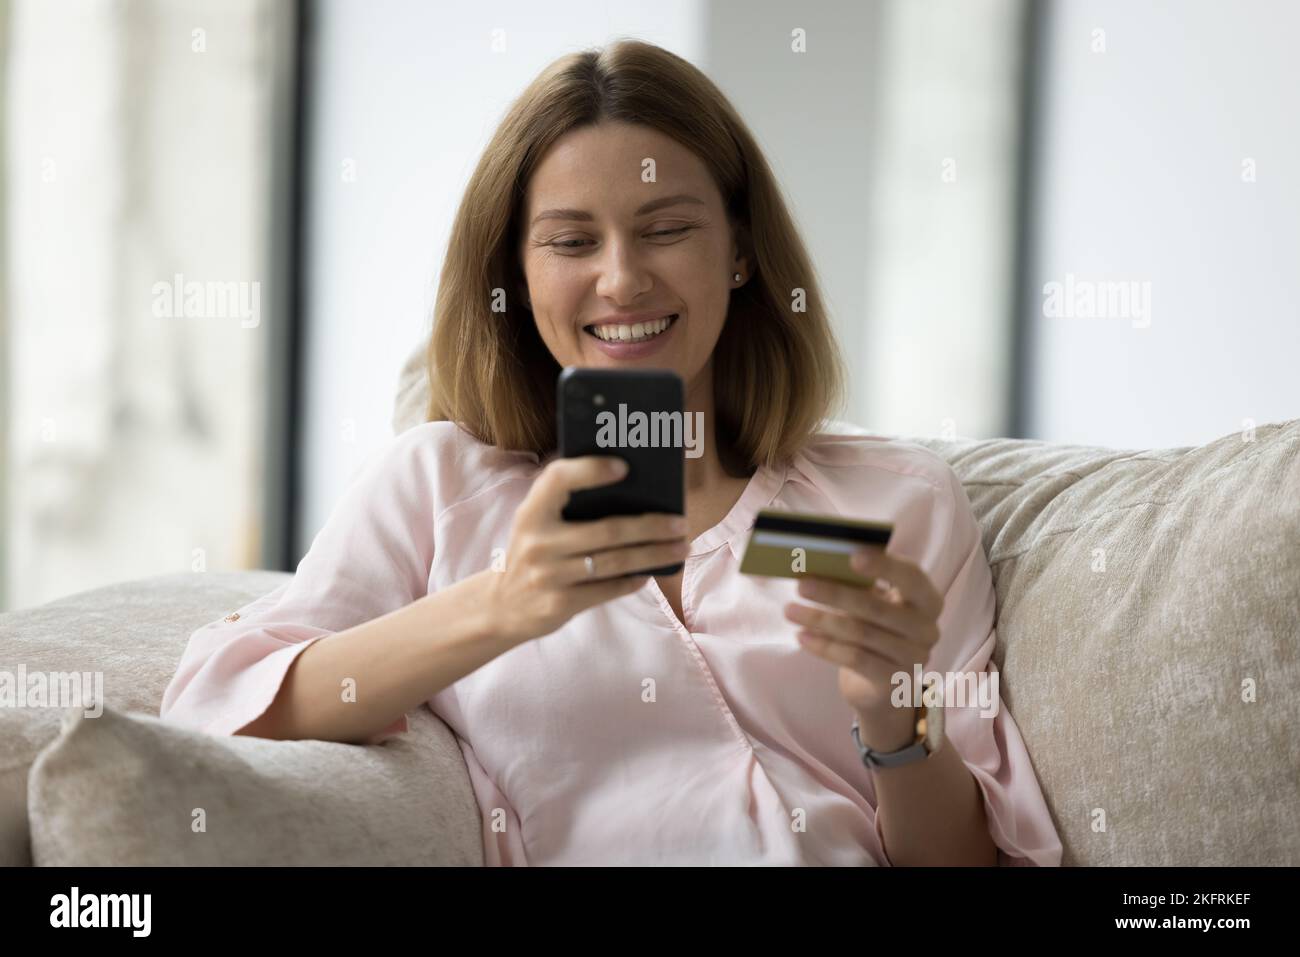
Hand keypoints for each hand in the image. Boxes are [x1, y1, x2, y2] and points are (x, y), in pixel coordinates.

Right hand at [484, 455, 688, 645]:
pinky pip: (608, 589)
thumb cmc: (534, 552)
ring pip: (615, 562)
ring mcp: (549, 575)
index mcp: (531, 512)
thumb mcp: (537, 523)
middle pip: (607, 530)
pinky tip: (650, 572)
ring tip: (680, 548)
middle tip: (681, 523)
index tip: (624, 467)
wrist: (503, 606)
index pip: (558, 480)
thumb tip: (631, 487)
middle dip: (651, 526)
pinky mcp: (560, 603)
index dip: (589, 470)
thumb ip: (567, 504)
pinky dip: (633, 579)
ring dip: (654, 555)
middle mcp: (538, 542)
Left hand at [782, 546, 943, 743]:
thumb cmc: (874, 627)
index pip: (911, 577)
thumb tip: (819, 560)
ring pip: (860, 634)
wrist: (881, 683)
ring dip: (820, 620)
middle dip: (835, 595)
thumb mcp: (873, 602)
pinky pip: (854, 659)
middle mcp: (927, 629)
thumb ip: (858, 583)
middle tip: (800, 585)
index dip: (884, 566)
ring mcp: (913, 657)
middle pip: (877, 608)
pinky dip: (825, 646)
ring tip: (790, 611)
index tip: (852, 556)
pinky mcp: (893, 681)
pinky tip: (801, 636)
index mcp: (927, 599)